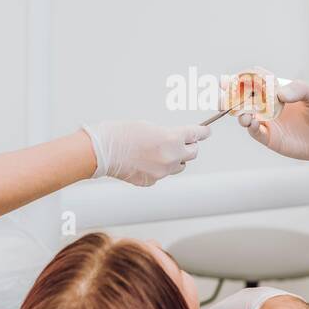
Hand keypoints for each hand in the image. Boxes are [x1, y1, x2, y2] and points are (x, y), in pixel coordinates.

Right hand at [81, 120, 210, 186]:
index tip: (206, 132)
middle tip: (182, 141)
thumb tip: (175, 139)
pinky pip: (162, 174)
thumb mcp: (149, 127)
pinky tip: (145, 162)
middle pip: (193, 153)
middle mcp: (171, 156)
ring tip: (159, 152)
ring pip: (180, 166)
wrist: (102, 151)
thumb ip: (167, 134)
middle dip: (189, 146)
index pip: (196, 134)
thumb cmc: (121, 135)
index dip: (203, 132)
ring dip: (176, 159)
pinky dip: (159, 168)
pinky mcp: (152, 181)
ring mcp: (162, 172)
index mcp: (172, 138)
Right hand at [239, 80, 308, 162]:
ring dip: (238, 112)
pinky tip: (250, 122)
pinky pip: (256, 132)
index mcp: (279, 90)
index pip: (256, 80)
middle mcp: (271, 105)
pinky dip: (250, 127)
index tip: (234, 78)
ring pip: (246, 115)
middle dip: (231, 95)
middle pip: (244, 98)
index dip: (243, 78)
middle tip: (223, 94)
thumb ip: (298, 90)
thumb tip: (279, 93)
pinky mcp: (273, 138)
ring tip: (240, 113)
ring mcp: (270, 122)